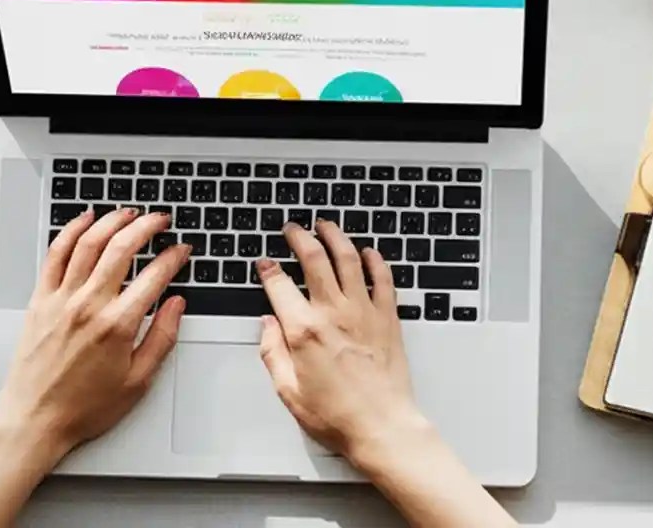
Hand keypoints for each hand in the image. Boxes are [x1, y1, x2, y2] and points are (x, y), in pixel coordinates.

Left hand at [0, 208, 189, 527]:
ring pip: (88, 243)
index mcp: (117, 325)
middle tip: (161, 220)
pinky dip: (71, 231)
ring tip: (129, 213)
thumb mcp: (138, 381)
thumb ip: (162, 337)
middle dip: (146, 226)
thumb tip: (177, 305)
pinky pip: (55, 255)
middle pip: (122, 247)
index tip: (182, 250)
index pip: (155, 276)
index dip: (174, 256)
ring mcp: (61, 300)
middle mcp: (89, 306)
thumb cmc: (83, 407)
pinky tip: (84, 220)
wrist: (34, 419)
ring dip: (112, 221)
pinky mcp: (40, 301)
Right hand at [255, 221, 516, 526]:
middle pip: (315, 259)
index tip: (264, 264)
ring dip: (336, 237)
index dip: (268, 270)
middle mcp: (333, 313)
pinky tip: (369, 252)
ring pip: (349, 258)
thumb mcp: (288, 391)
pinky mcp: (387, 317)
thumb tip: (267, 326)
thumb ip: (272, 353)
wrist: (382, 425)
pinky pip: (383, 278)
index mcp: (304, 331)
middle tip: (293, 229)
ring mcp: (364, 311)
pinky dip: (375, 260)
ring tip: (327, 226)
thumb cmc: (337, 415)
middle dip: (300, 237)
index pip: (279, 285)